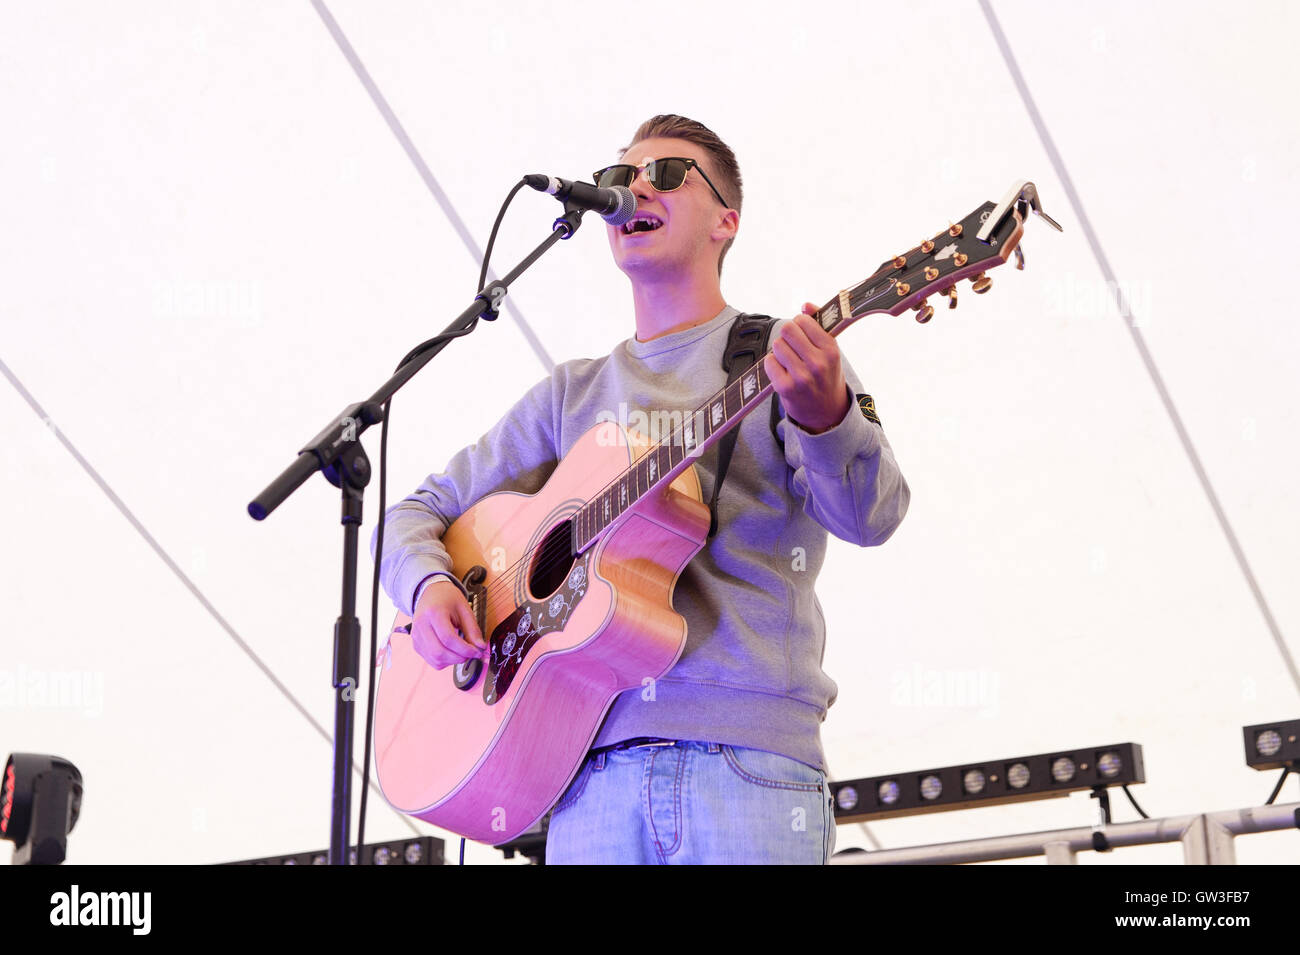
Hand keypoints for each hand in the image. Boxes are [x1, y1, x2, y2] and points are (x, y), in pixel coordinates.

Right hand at [410, 579, 486, 669]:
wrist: (430, 593)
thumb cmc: (446, 598)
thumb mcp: (464, 608)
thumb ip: (473, 629)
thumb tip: (480, 647)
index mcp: (433, 613)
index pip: (448, 638)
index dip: (465, 649)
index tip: (477, 651)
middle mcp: (421, 626)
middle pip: (439, 652)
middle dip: (459, 657)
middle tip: (471, 653)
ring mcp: (416, 636)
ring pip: (435, 659)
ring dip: (452, 661)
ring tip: (462, 651)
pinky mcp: (416, 644)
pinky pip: (431, 660)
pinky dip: (445, 661)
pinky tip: (452, 652)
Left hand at [762, 302, 850, 433]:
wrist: (826, 413)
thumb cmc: (826, 375)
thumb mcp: (829, 350)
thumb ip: (818, 324)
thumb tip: (805, 304)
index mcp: (831, 350)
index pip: (803, 321)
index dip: (799, 325)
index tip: (803, 334)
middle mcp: (818, 363)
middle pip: (787, 330)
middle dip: (788, 335)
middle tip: (793, 346)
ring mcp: (801, 377)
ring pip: (777, 345)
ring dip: (780, 351)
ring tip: (790, 361)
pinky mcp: (785, 388)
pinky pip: (769, 362)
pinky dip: (772, 364)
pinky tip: (782, 371)